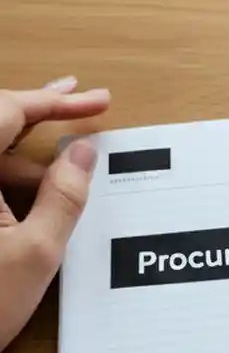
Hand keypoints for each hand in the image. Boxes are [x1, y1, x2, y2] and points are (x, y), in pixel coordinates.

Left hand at [0, 78, 108, 349]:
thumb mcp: (37, 254)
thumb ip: (64, 196)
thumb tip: (83, 153)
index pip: (5, 110)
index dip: (53, 101)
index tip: (94, 99)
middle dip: (39, 111)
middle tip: (84, 101)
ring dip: (25, 148)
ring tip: (71, 154)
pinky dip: (8, 174)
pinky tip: (38, 182)